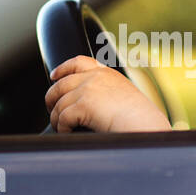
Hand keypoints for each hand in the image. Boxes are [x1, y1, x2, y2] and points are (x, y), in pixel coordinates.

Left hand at [45, 55, 171, 132]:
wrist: (144, 125)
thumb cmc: (140, 119)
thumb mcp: (124, 97)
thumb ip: (106, 94)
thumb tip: (92, 107)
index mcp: (106, 74)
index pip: (79, 62)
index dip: (63, 68)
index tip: (54, 76)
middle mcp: (94, 78)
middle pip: (61, 84)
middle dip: (52, 98)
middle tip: (52, 110)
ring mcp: (87, 89)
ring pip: (59, 104)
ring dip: (57, 118)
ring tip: (61, 127)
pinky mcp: (82, 105)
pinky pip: (62, 117)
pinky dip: (62, 127)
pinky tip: (67, 132)